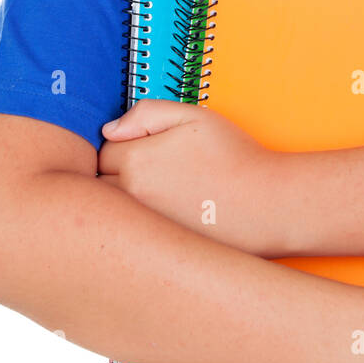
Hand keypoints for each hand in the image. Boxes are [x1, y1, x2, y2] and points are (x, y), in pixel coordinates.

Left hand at [97, 98, 287, 256]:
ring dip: (121, 203)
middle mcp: (130, 199)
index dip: (122, 145)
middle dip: (113, 176)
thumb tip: (110, 130)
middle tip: (147, 171)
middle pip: (97, 185)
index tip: (142, 147)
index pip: (101, 151)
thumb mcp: (193, 116)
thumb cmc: (234, 158)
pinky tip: (164, 216)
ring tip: (156, 194)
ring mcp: (140, 228)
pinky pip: (129, 235)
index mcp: (135, 162)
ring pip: (111, 213)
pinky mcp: (153, 249)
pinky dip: (137, 227)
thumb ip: (146, 113)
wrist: (266, 204)